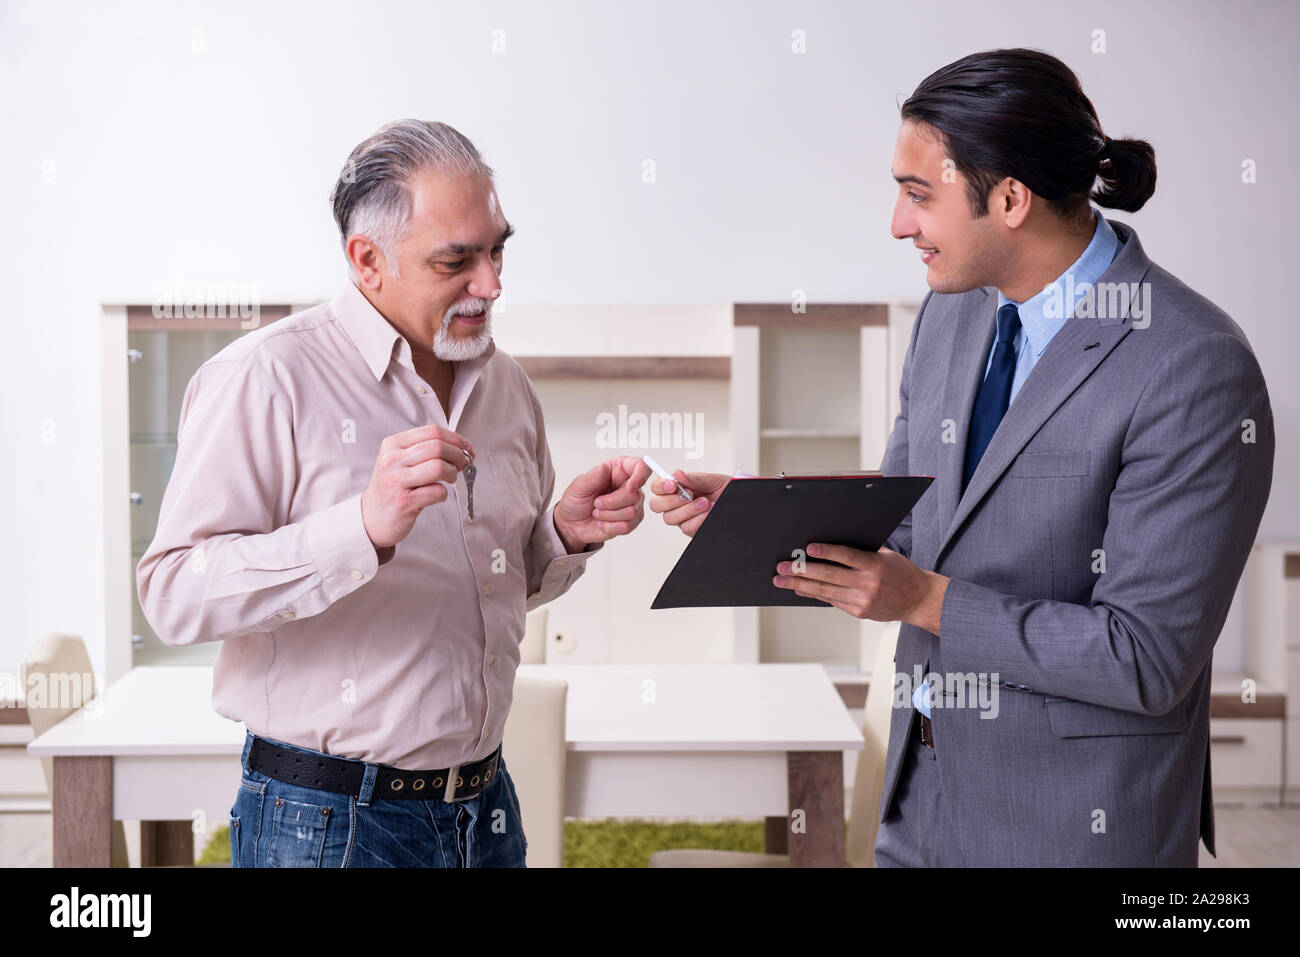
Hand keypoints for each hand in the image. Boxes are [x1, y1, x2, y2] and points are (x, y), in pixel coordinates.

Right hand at [361, 424, 473, 549]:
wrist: (372, 516)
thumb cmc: (393, 486)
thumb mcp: (401, 460)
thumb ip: (426, 450)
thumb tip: (463, 448)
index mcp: (393, 444)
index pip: (432, 432)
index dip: (456, 439)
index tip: (467, 448)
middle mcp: (392, 460)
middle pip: (437, 447)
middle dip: (458, 455)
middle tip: (462, 464)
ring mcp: (397, 481)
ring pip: (439, 468)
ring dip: (452, 474)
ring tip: (449, 479)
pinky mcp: (404, 502)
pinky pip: (437, 492)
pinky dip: (443, 493)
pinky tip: (436, 495)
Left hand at [553, 455, 652, 551]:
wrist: (572, 524)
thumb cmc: (576, 501)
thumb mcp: (578, 486)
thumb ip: (593, 476)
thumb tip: (604, 467)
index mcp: (618, 470)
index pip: (640, 466)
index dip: (640, 474)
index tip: (630, 486)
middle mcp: (628, 486)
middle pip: (635, 494)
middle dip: (611, 502)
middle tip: (596, 502)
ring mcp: (632, 505)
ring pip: (632, 512)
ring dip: (608, 515)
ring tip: (598, 512)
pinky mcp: (630, 522)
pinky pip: (627, 526)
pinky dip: (610, 526)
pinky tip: (603, 522)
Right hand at [648, 470, 729, 536]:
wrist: (739, 503)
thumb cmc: (724, 489)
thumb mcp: (711, 480)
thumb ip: (694, 478)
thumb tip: (677, 473)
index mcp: (677, 487)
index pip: (657, 487)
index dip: (660, 486)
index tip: (673, 485)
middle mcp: (676, 503)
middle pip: (656, 505)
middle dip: (671, 500)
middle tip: (688, 495)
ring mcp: (682, 517)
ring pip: (670, 518)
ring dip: (688, 510)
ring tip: (705, 502)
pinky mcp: (691, 529)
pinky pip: (687, 528)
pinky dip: (698, 520)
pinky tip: (708, 513)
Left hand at [773, 544, 948, 633]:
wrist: (918, 600)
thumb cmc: (901, 572)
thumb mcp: (886, 555)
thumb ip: (862, 549)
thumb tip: (831, 540)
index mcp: (875, 565)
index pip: (847, 556)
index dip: (826, 552)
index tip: (808, 548)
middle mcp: (868, 585)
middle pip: (829, 576)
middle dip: (802, 571)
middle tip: (782, 566)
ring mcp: (862, 601)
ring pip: (825, 591)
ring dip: (800, 584)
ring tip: (781, 580)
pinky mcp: (858, 612)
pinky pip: (831, 600)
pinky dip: (813, 594)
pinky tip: (800, 588)